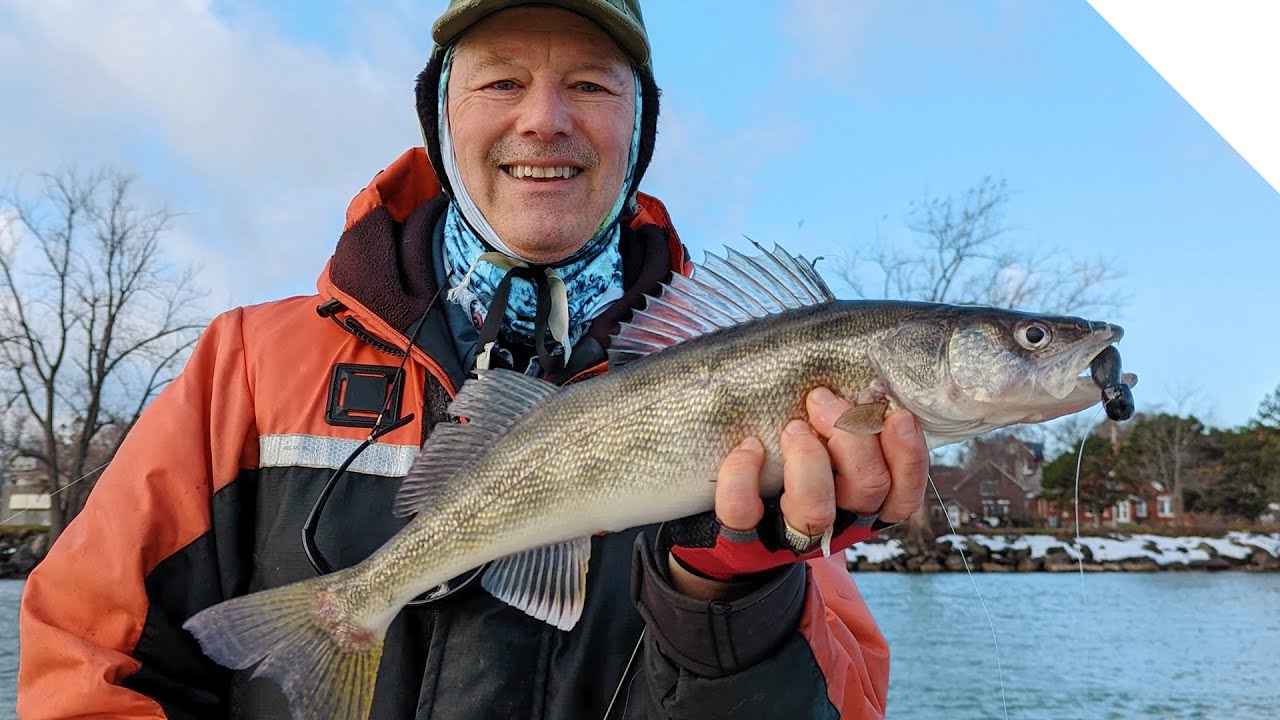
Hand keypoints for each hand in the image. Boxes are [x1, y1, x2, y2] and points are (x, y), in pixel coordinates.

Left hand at [666, 387, 928, 598]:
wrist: (727, 546)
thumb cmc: (786, 479)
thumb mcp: (824, 459)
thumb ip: (842, 432)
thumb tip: (852, 373)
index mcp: (861, 507)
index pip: (903, 494)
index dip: (909, 456)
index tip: (898, 414)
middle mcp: (835, 526)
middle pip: (867, 489)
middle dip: (853, 437)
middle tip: (822, 399)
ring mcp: (789, 538)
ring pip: (815, 509)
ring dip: (809, 460)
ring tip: (793, 426)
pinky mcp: (742, 540)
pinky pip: (742, 512)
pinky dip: (743, 475)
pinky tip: (748, 448)